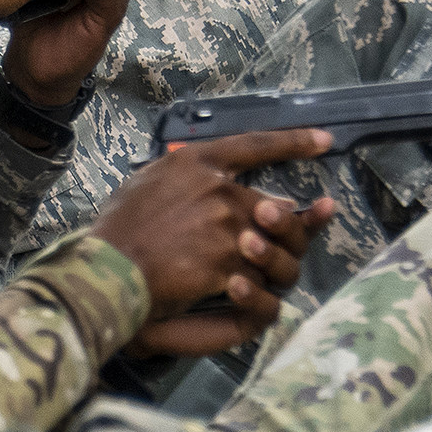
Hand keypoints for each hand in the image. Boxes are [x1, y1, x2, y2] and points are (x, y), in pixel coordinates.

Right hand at [90, 129, 336, 356]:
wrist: (108, 270)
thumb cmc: (117, 228)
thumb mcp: (146, 181)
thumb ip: (182, 174)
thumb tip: (205, 174)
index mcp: (196, 162)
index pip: (256, 144)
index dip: (295, 141)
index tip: (324, 140)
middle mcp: (218, 190)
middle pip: (271, 206)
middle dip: (275, 226)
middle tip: (265, 239)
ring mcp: (225, 229)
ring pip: (268, 244)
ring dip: (264, 259)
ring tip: (249, 269)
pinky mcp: (226, 266)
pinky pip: (254, 276)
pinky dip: (247, 286)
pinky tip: (230, 291)